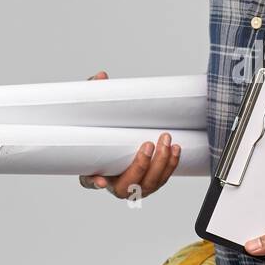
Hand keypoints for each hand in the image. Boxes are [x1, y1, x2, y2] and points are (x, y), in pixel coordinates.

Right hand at [78, 70, 181, 198]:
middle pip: (127, 186)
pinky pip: (162, 179)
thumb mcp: (96, 113)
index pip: (89, 181)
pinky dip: (170, 165)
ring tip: (165, 141)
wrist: (121, 145)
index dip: (94, 181)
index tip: (99, 180)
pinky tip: (175, 149)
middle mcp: (113, 184)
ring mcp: (133, 187)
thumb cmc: (105, 134)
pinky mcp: (149, 183)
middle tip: (147, 145)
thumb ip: (95, 95)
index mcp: (92, 172)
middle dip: (140, 167)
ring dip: (160, 165)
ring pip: (148, 185)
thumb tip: (101, 78)